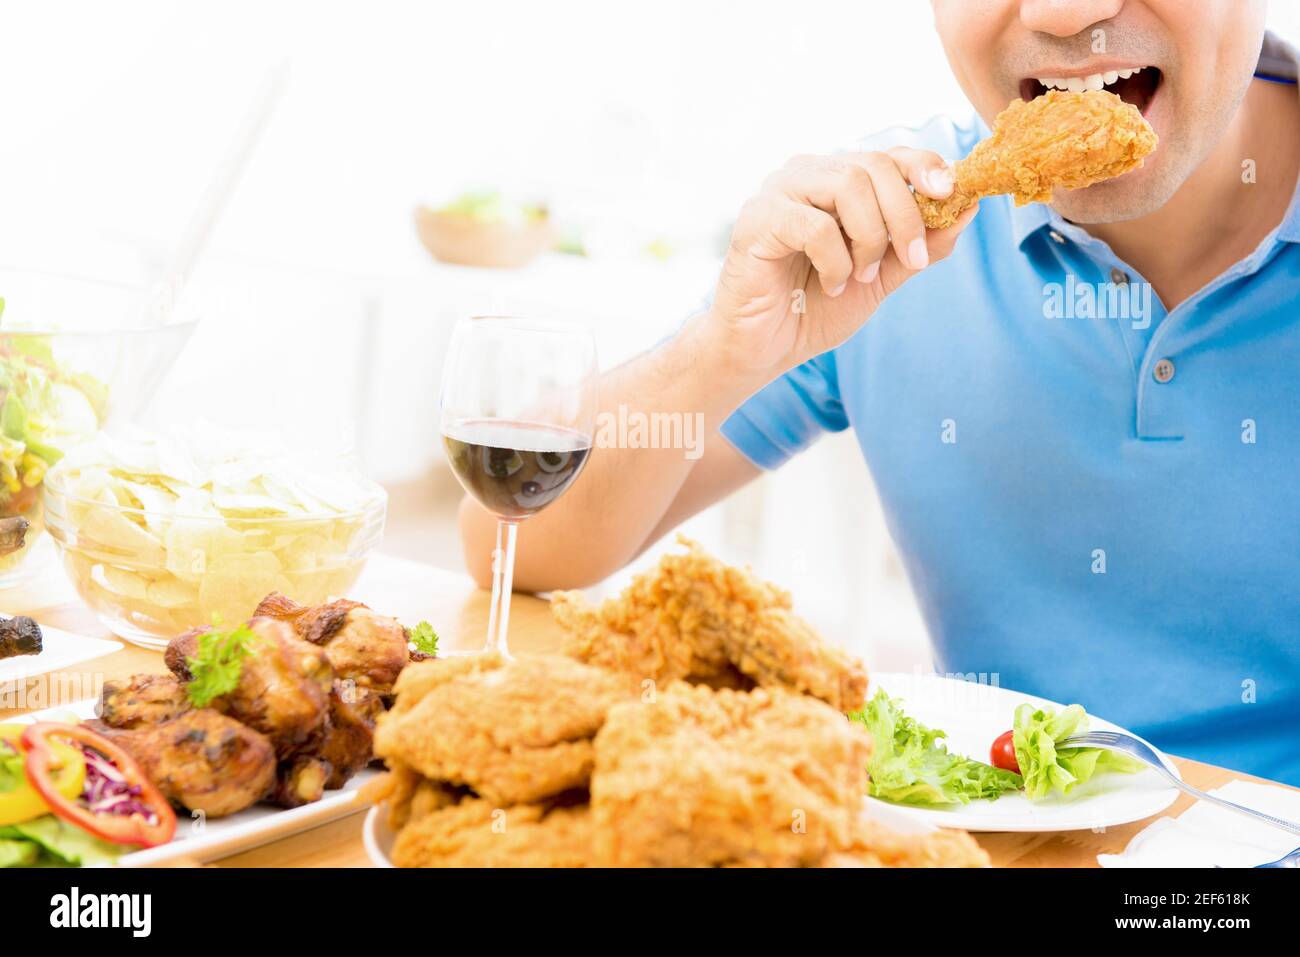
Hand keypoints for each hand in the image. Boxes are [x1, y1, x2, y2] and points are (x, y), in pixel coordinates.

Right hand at [701, 149, 978, 377]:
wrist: (764, 349)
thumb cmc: (816, 309)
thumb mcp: (882, 277)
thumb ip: (921, 245)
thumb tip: (968, 208)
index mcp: (837, 181)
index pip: (890, 155)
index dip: (926, 168)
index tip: (951, 195)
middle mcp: (807, 175)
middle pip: (874, 166)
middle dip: (905, 217)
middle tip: (911, 263)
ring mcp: (778, 193)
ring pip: (847, 185)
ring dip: (869, 238)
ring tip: (861, 277)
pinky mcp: (757, 220)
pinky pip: (815, 225)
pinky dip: (836, 260)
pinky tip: (832, 285)